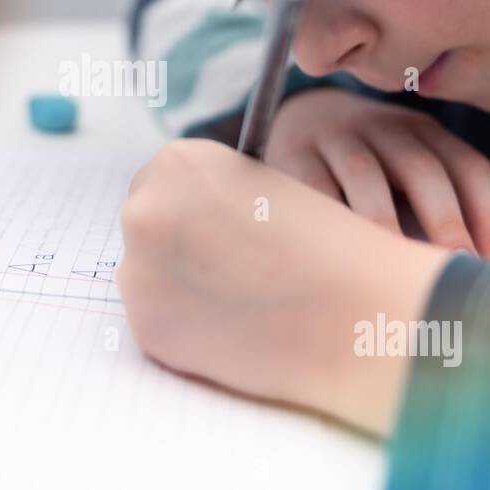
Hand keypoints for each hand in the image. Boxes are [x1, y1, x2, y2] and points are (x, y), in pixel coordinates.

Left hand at [117, 138, 448, 437]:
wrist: (352, 311)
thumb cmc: (326, 246)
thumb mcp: (263, 188)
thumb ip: (213, 194)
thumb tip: (186, 220)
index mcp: (179, 162)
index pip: (160, 180)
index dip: (190, 205)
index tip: (211, 226)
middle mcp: (145, 209)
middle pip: (145, 223)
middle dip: (175, 243)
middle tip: (221, 268)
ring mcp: (138, 271)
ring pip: (146, 273)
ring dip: (177, 284)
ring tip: (235, 299)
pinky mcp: (146, 326)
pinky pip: (156, 320)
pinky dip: (186, 326)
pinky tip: (231, 327)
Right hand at [265, 87, 489, 262]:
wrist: (297, 116)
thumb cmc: (370, 164)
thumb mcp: (408, 165)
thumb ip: (442, 201)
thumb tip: (488, 267)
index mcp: (425, 131)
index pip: (469, 167)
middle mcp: (385, 127)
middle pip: (422, 169)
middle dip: (445, 221)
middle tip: (459, 268)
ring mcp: (336, 138)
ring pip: (365, 177)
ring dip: (386, 223)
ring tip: (398, 269)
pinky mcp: (293, 154)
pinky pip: (313, 188)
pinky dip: (329, 219)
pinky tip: (341, 255)